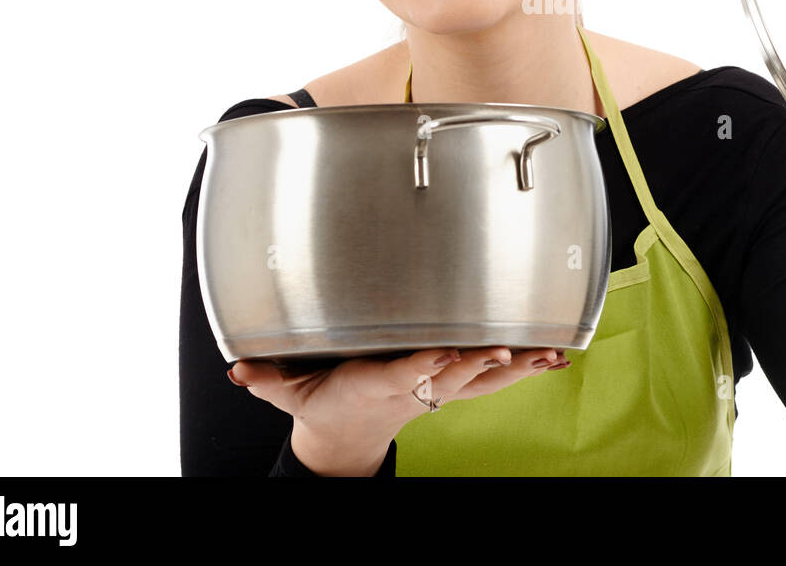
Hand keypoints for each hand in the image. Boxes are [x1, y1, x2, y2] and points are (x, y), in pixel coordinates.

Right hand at [227, 345, 568, 474]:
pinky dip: (518, 368)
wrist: (347, 434)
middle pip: (450, 376)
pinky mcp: (445, 384)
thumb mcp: (290, 394)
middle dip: (479, 364)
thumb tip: (237, 370)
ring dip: (512, 369)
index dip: (425, 365)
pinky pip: (487, 379)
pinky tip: (548, 356)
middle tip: (509, 350)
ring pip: (478, 379)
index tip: (445, 353)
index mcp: (374, 385)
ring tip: (547, 356)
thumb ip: (268, 377)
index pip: (402, 373)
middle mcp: (410, 388)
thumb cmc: (324, 402)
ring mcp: (431, 388)